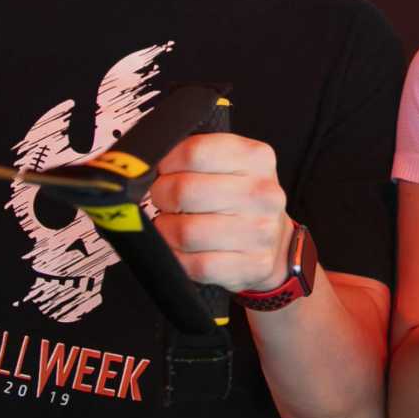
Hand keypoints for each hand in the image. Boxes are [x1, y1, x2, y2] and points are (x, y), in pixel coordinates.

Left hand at [148, 133, 291, 290]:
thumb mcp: (227, 163)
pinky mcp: (253, 265)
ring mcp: (261, 231)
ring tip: (171, 226)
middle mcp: (263, 192)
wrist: (273, 240)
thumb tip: (145, 164)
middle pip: (184, 190)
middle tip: (164, 202)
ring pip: (186, 232)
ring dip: (166, 231)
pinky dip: (179, 259)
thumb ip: (193, 155)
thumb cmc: (237, 198)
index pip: (194, 152)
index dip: (167, 163)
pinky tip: (181, 250)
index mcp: (256, 157)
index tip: (165, 171)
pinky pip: (197, 265)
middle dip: (161, 197)